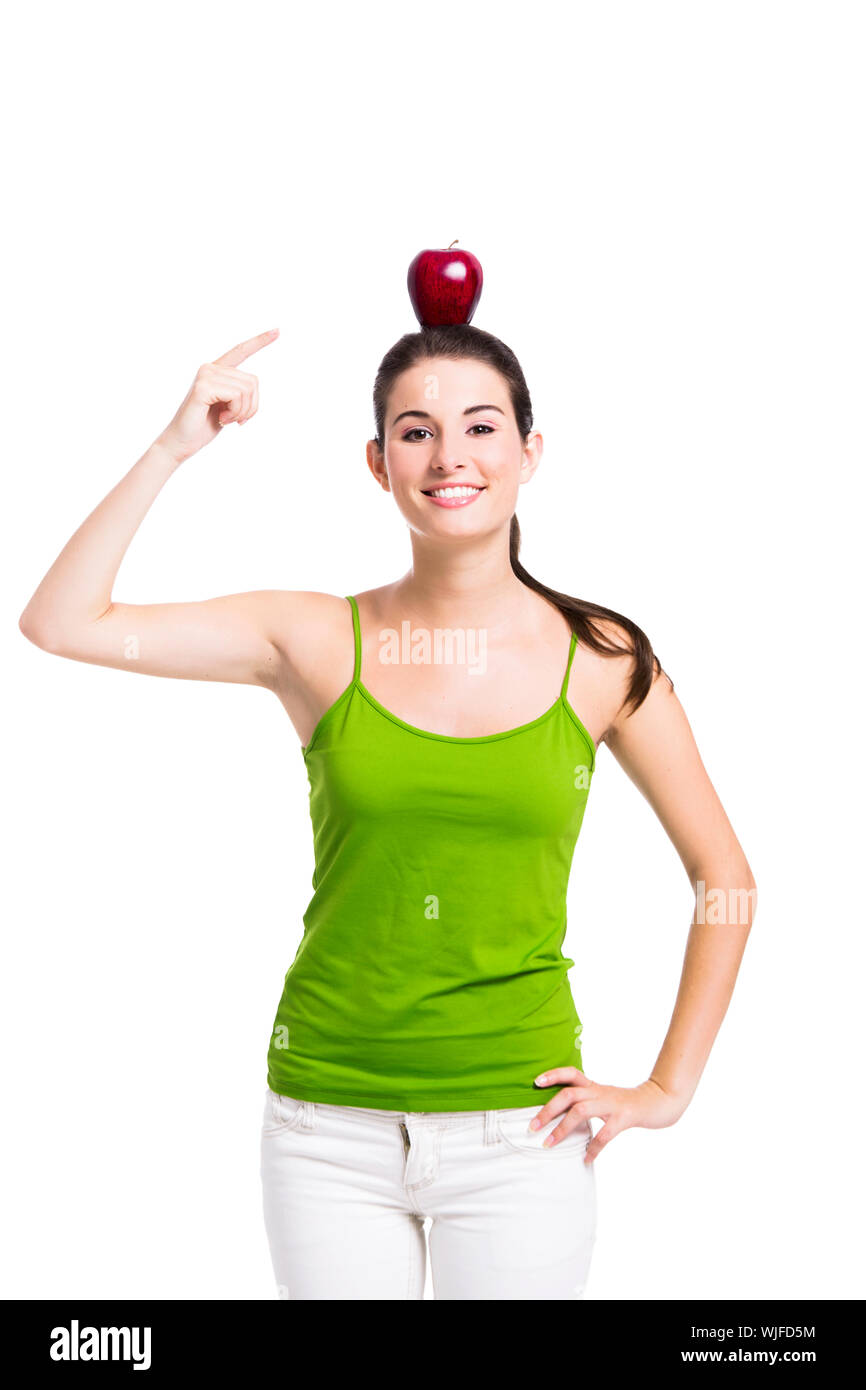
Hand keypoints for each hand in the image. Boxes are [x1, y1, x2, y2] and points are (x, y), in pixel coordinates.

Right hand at [155, 327, 279, 464]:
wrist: (181, 442)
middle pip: (253, 382)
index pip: (240, 351)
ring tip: (226, 419)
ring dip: (242, 412)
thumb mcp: (228, 407)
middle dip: (250, 407)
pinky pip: (237, 396)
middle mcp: (211, 368)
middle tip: (234, 420)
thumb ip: (239, 392)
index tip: (278, 330)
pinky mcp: (204, 386)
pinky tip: (222, 419)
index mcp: (217, 370)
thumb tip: (251, 385)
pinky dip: (235, 412)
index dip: (260, 341)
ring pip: (247, 390)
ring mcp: (206, 375)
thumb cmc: (204, 426)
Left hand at [531, 1066, 687, 1163]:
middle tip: (532, 1127)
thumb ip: (586, 1101)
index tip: (535, 1082)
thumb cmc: (626, 1103)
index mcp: (594, 1086)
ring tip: (549, 1144)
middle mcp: (600, 1092)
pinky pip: (605, 1134)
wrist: (659, 1102)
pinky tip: (585, 1159)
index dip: (553, 1075)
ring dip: (563, 1128)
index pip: (571, 1073)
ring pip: (581, 1111)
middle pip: (569, 1094)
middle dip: (548, 1110)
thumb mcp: (604, 1097)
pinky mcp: (624, 1118)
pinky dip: (593, 1148)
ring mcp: (612, 1104)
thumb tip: (559, 1113)